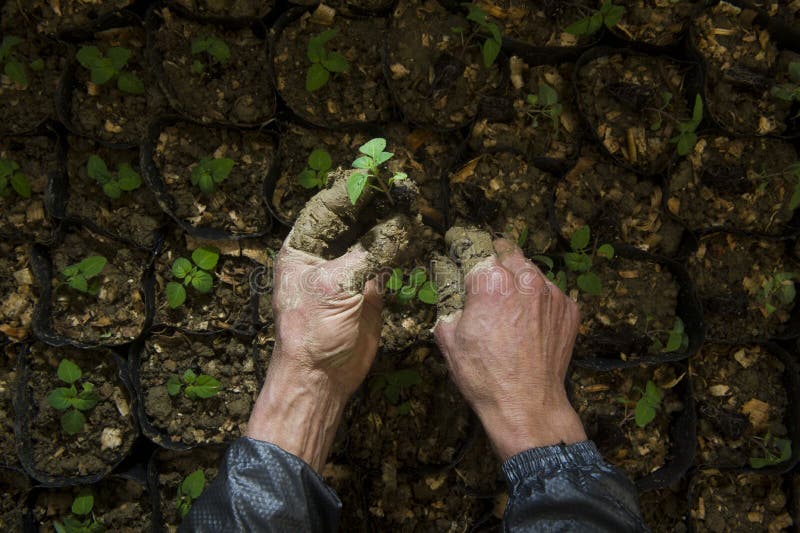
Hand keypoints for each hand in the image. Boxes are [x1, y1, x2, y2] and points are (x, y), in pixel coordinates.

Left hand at [247, 171, 410, 470]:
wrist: (321, 378)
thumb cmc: (313, 331)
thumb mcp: (337, 285)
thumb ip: (370, 251)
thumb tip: (401, 224)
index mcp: (303, 246)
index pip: (329, 205)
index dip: (354, 187)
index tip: (380, 171)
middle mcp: (324, 253)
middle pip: (354, 218)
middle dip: (378, 202)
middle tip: (405, 185)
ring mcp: (347, 269)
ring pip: (372, 237)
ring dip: (392, 222)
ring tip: (415, 204)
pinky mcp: (367, 287)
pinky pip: (386, 259)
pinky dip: (401, 247)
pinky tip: (416, 233)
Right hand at [433, 228, 586, 460]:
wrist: (526, 405)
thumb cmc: (484, 375)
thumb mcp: (448, 336)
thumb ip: (447, 299)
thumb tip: (446, 282)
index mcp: (492, 282)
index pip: (475, 249)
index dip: (463, 248)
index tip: (458, 245)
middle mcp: (526, 280)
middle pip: (507, 252)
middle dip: (494, 260)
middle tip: (485, 278)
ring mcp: (552, 294)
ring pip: (531, 271)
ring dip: (519, 279)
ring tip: (508, 306)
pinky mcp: (569, 309)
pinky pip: (549, 292)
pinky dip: (538, 300)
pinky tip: (528, 322)